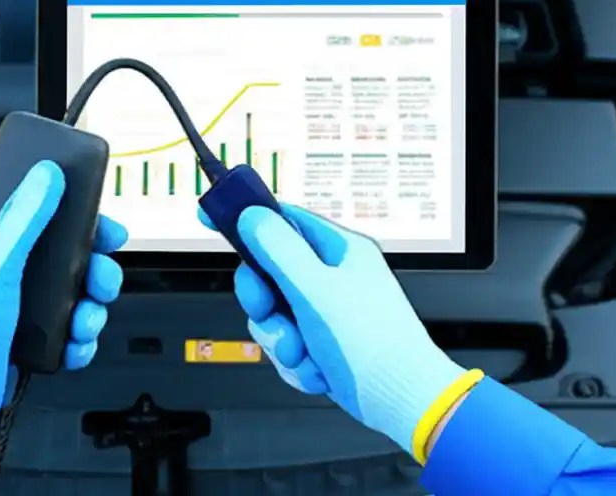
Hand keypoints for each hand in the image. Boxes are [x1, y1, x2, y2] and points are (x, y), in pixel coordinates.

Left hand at [0, 161, 125, 461]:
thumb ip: (23, 219)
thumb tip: (44, 174)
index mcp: (0, 252)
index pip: (52, 226)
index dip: (86, 227)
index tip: (108, 232)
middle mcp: (14, 279)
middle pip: (76, 266)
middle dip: (97, 276)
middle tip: (101, 284)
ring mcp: (25, 313)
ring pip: (80, 303)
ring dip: (91, 313)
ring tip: (83, 324)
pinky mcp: (34, 344)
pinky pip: (72, 337)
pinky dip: (80, 343)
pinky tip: (73, 346)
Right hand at [200, 204, 473, 460]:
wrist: (400, 399)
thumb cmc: (372, 341)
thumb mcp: (315, 289)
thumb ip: (279, 250)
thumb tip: (253, 217)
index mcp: (338, 250)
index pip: (283, 220)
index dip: (248, 219)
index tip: (215, 215)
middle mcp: (331, 277)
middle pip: (268, 273)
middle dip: (263, 302)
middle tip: (267, 310)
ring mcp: (326, 311)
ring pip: (273, 315)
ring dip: (280, 339)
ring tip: (302, 352)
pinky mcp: (321, 343)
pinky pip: (286, 344)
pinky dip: (295, 363)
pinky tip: (316, 369)